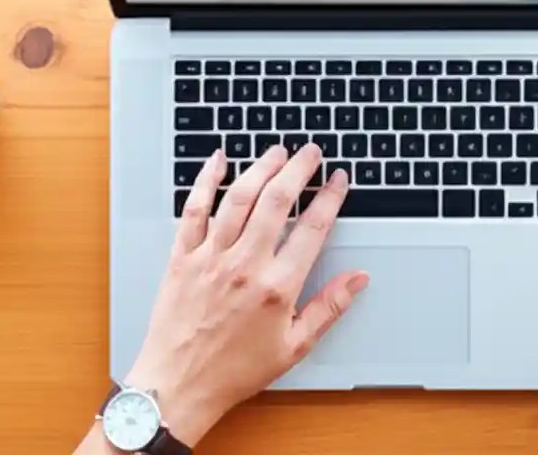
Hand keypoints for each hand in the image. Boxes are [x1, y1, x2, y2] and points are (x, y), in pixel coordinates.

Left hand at [123, 144, 366, 445]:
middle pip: (277, 201)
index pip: (312, 228)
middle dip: (298, 169)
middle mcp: (244, 266)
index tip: (338, 180)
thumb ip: (329, 307)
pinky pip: (194, 210)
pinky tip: (218, 161)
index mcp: (277, 287)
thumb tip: (359, 279)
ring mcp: (210, 258)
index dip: (330, 198)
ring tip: (277, 151)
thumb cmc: (235, 371)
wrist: (178, 386)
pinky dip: (206, 180)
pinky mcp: (182, 258)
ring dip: (261, 168)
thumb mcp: (294, 346)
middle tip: (311, 153)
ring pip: (239, 197)